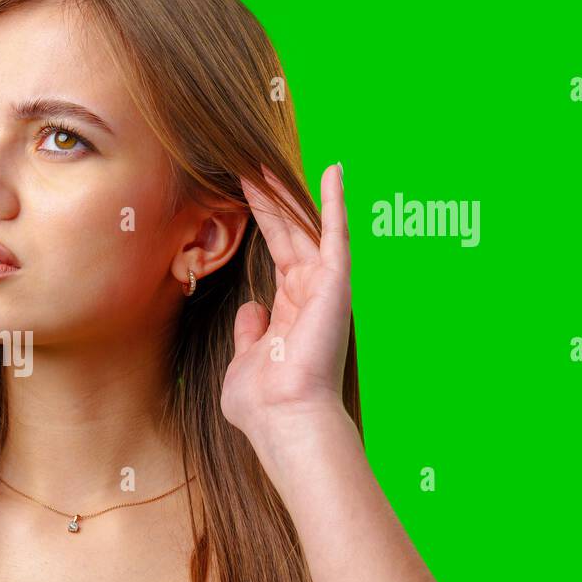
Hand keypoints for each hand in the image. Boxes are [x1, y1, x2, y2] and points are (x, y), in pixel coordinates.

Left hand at [220, 163, 351, 449]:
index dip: (262, 225)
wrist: (283, 418)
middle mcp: (309, 298)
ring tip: (264, 162)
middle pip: (288, 236)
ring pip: (304, 229)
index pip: (276, 258)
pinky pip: (336, 236)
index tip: (244, 195)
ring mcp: (323, 290)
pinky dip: (336, 203)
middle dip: (269, 201)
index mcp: (288, 315)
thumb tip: (250, 310)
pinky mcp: (335, 285)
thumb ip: (249, 334)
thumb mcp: (244, 362)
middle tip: (250, 166)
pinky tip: (333, 170)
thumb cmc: (263, 404)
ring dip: (285, 195)